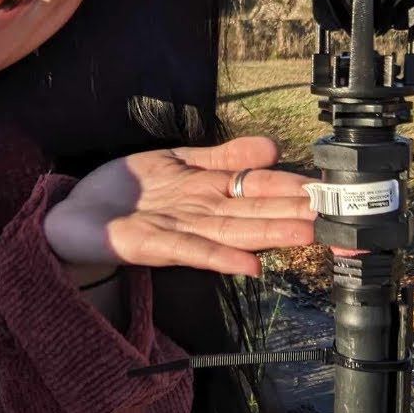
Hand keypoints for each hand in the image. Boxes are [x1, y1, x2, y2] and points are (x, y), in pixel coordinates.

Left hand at [44, 136, 315, 276]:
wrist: (76, 214)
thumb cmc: (128, 192)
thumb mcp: (179, 161)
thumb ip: (224, 157)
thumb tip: (272, 146)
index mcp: (212, 191)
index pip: (264, 188)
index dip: (300, 191)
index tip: (336, 194)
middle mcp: (204, 215)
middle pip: (257, 214)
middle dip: (296, 216)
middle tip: (337, 221)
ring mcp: (182, 232)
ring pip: (234, 232)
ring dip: (269, 235)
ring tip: (306, 236)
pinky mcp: (155, 245)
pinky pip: (193, 251)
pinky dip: (221, 258)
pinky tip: (249, 265)